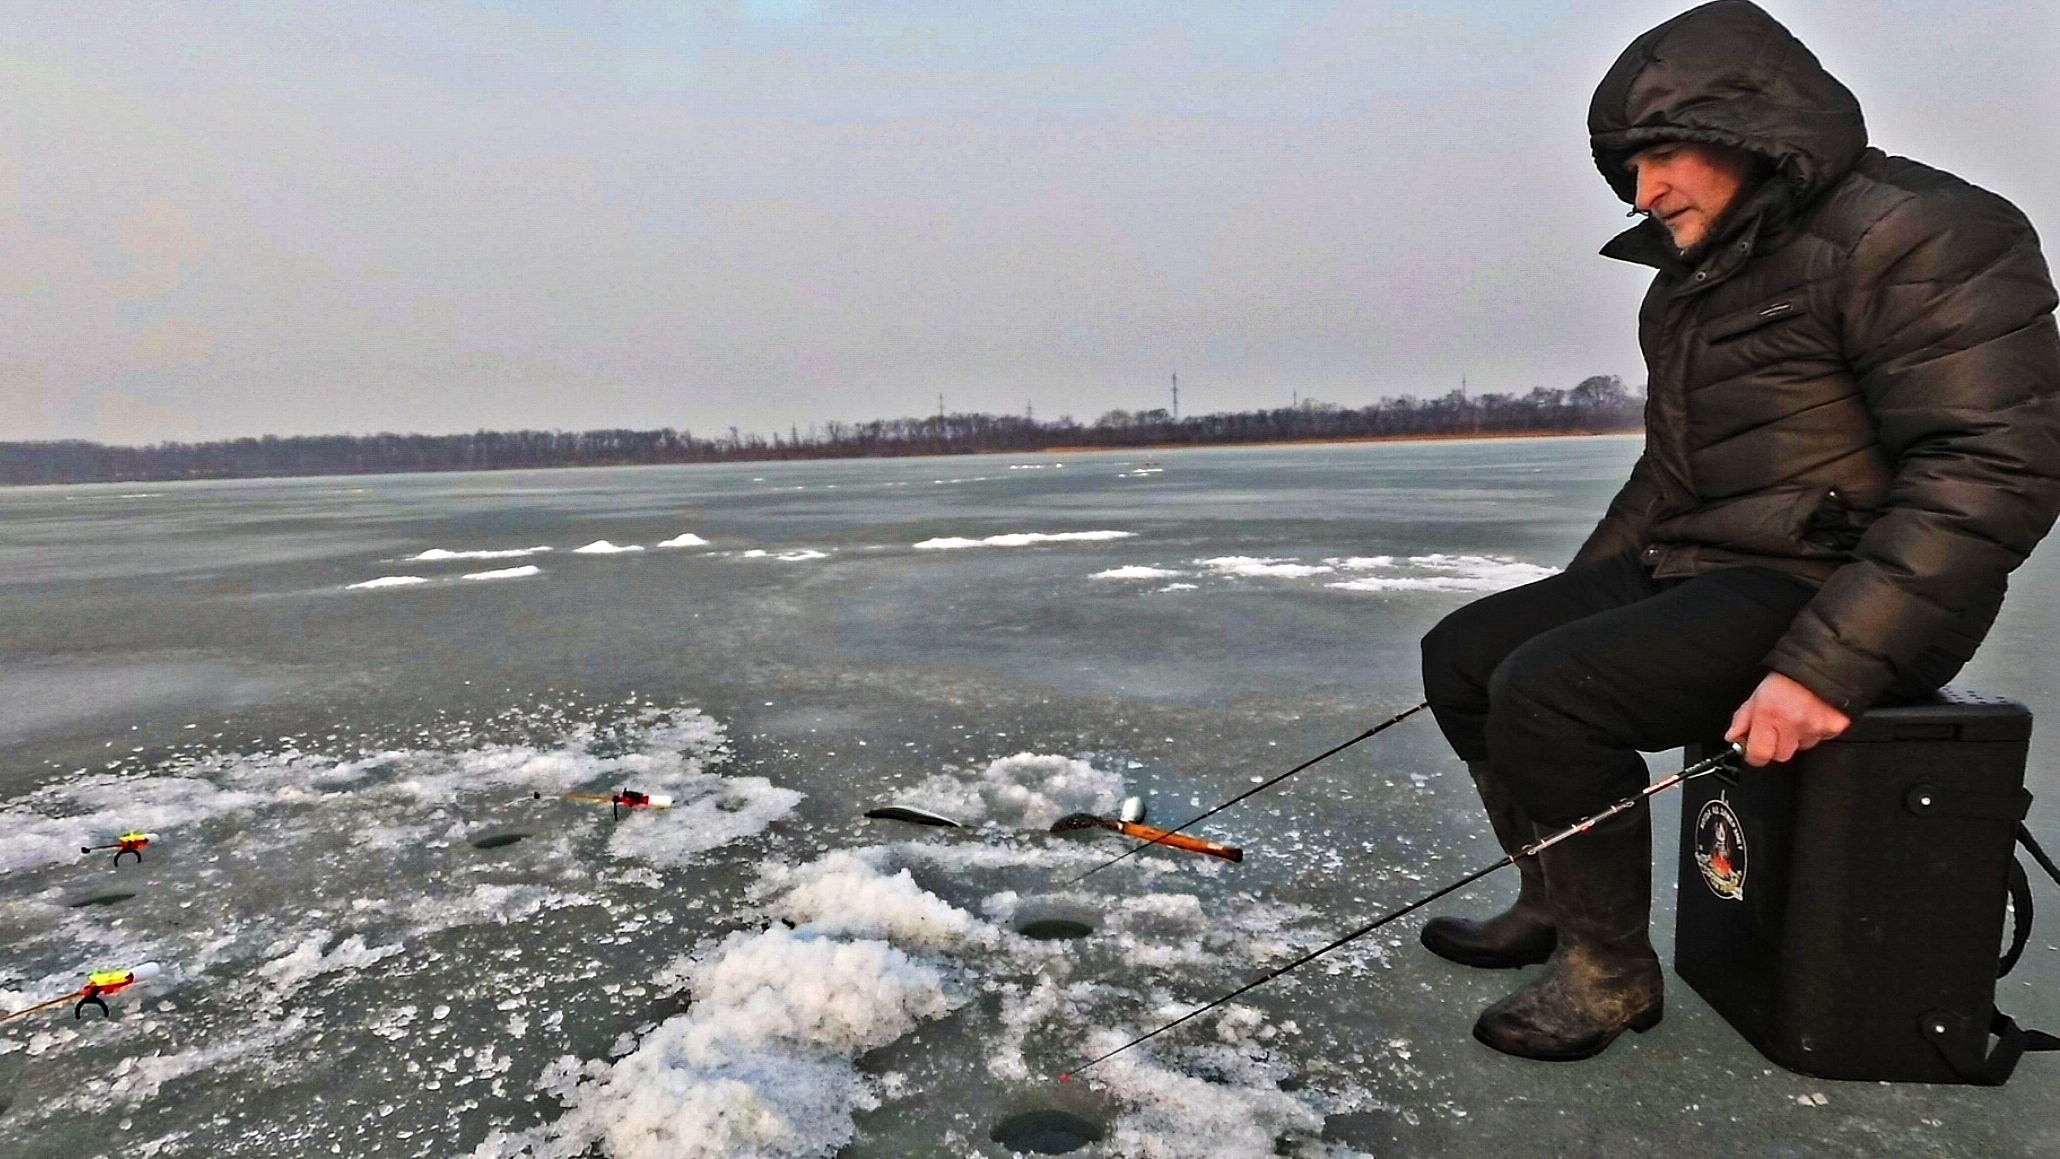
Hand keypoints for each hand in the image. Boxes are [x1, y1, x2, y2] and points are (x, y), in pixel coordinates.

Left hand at [1725, 672, 1849, 766]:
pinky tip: (1812, 716)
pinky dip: (1815, 731)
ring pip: (1802, 747)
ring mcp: (1814, 728)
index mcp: (1769, 716)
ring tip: (1796, 717)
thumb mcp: (1756, 695)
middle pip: (1781, 756)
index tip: (1754, 750)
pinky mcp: (1833, 728)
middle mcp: (1792, 724)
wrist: (1820, 666)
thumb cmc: (1786, 679)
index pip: (1759, 755)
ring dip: (1797, 738)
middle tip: (1778, 728)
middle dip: (1776, 745)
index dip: (1755, 755)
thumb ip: (1742, 719)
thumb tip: (1733, 738)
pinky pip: (1821, 740)